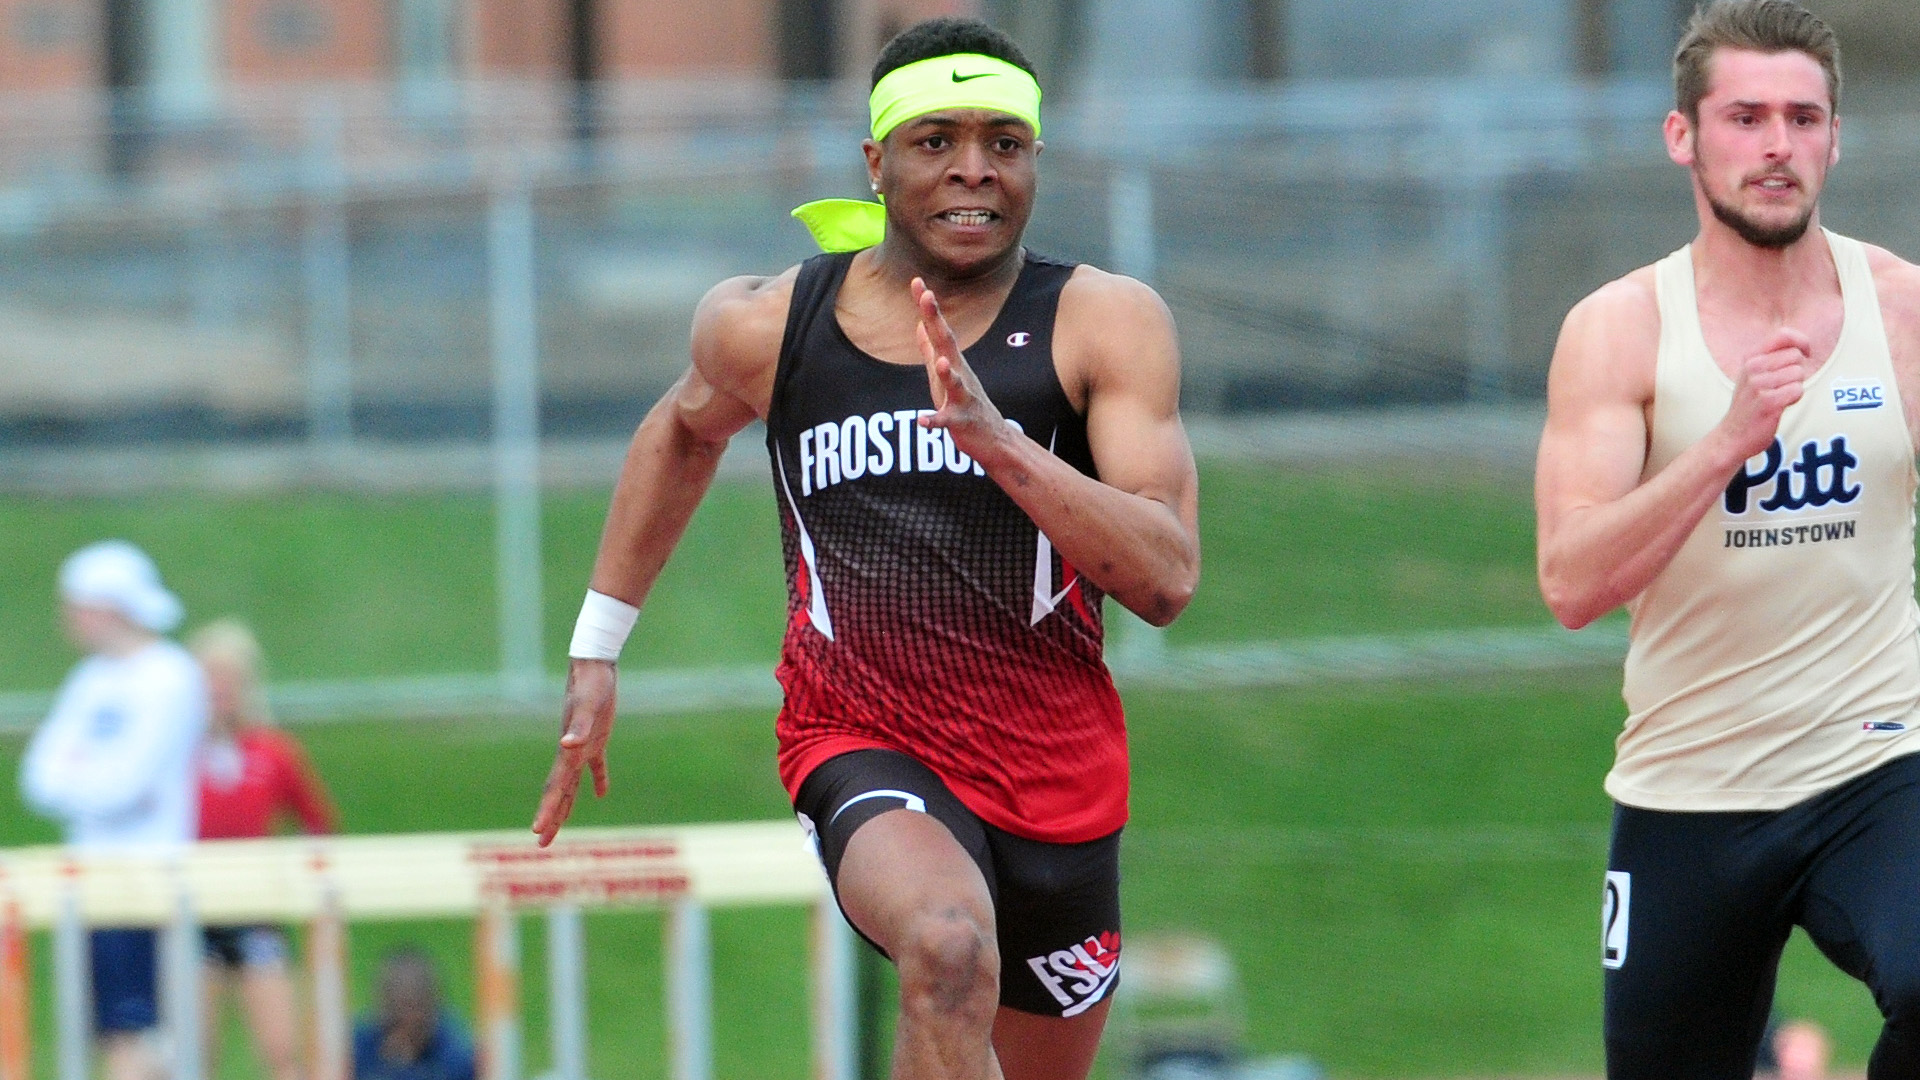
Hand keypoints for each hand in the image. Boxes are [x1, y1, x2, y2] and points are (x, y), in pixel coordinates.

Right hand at [532, 659, 616, 845]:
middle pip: (558, 793)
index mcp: (567, 752)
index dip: (547, 811)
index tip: (537, 832)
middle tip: (541, 844)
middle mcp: (571, 753)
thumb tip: (567, 744)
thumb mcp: (587, 706)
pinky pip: (596, 766)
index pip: (554, 788)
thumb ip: (578, 727)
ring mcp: (583, 747)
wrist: (594, 666)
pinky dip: (598, 780)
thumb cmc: (591, 686)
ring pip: (572, 784)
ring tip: (558, 827)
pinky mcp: (597, 739)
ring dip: (565, 806)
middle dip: (550, 818)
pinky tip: (600, 794)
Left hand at [912, 278, 1009, 460]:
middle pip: (947, 344)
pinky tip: (923, 421)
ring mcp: (962, 398)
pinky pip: (947, 421)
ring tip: (940, 361)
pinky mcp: (961, 422)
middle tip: (928, 296)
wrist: (993, 440)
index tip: (917, 281)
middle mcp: (960, 375)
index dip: (928, 307)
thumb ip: (929, 350)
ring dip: (947, 372)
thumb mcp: (942, 375)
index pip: (939, 329)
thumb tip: (918, 326)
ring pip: (955, 383)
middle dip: (937, 321)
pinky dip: (934, 420)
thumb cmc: (965, 405)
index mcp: (953, 363)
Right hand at [1722, 328, 1810, 461]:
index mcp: (1749, 357)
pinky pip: (1797, 390)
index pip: (1783, 335)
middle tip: (1782, 385)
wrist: (1732, 436)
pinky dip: (1794, 399)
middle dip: (1797, 370)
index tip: (1806, 353)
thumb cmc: (1749, 405)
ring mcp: (1758, 384)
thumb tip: (1802, 345)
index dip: (1801, 341)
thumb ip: (1772, 357)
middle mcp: (1752, 367)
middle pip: (1796, 356)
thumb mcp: (1753, 375)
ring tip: (1778, 397)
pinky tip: (1780, 406)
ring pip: (1799, 374)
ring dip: (1795, 386)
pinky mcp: (1767, 402)